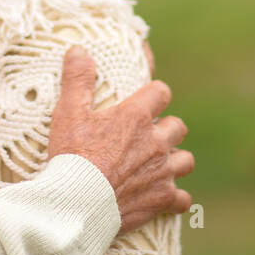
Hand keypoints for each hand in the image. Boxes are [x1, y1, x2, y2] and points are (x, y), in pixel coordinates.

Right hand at [46, 46, 192, 233]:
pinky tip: (166, 197)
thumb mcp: (68, 113)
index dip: (155, 95)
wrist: (78, 205)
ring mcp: (162, 172)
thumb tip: (79, 49)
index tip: (146, 101)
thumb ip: (77, 80)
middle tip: (149, 135)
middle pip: (178, 126)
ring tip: (160, 163)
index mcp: (135, 116)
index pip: (161, 93)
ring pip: (186, 160)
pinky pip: (183, 198)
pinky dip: (176, 198)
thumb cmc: (71, 157)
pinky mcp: (162, 199)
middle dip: (167, 128)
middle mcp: (155, 141)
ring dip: (176, 160)